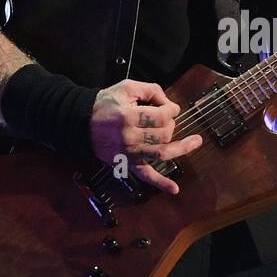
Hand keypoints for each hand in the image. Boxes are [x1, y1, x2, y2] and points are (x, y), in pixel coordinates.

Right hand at [89, 78, 202, 193]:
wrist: (81, 121)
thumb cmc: (105, 103)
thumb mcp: (127, 87)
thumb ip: (151, 90)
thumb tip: (169, 103)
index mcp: (129, 117)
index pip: (162, 116)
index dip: (171, 110)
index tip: (170, 107)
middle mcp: (130, 137)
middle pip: (164, 134)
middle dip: (171, 124)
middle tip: (167, 118)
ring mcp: (130, 153)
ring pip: (162, 153)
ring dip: (181, 148)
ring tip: (195, 141)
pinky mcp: (127, 163)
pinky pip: (145, 176)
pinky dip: (161, 183)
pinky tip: (175, 189)